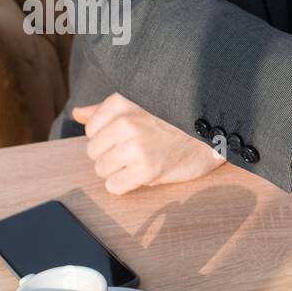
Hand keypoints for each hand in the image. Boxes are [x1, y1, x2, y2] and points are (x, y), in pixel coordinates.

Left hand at [73, 93, 225, 194]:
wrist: (213, 135)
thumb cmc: (177, 120)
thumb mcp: (141, 103)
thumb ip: (105, 109)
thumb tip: (78, 114)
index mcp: (121, 104)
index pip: (91, 130)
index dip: (109, 138)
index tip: (129, 138)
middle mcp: (125, 123)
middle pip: (94, 152)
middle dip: (112, 156)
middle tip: (136, 153)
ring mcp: (135, 147)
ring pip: (102, 169)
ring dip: (119, 171)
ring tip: (141, 163)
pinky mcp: (146, 170)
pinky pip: (114, 186)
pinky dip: (125, 185)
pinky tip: (142, 176)